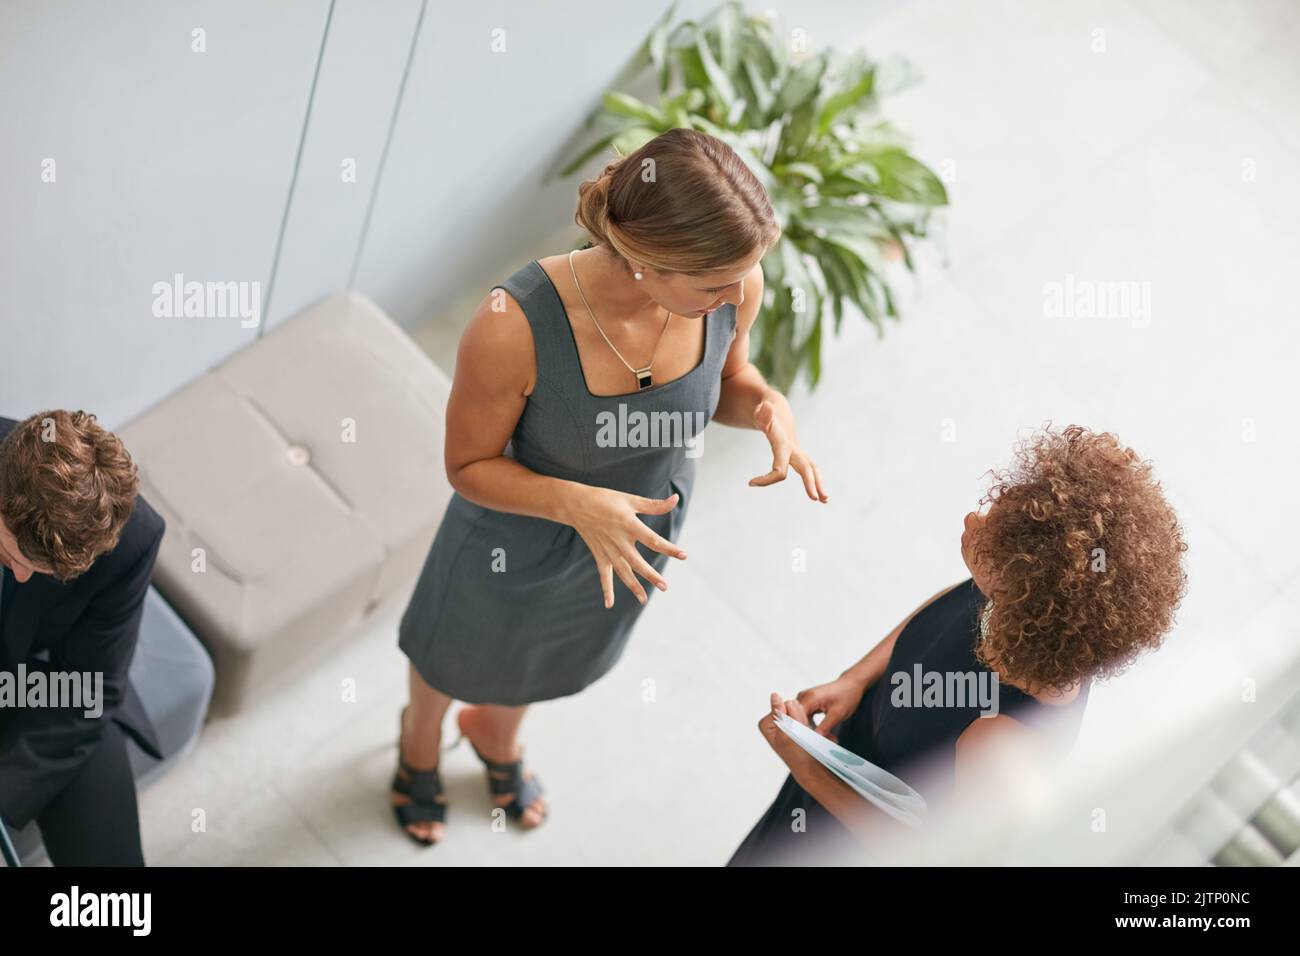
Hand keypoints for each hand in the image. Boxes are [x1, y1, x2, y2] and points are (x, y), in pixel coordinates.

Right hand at [565, 484, 687, 608]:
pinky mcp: (599, 555)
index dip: (669, 548)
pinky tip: (609, 604)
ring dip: (633, 586)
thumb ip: (654, 505)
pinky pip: (603, 575)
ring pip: (623, 572)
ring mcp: (608, 550)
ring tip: (644, 600)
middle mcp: (619, 541)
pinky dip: (606, 589)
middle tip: (665, 587)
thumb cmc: (605, 499)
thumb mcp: (630, 499)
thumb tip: (676, 499)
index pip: (653, 540)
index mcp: (629, 525)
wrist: (575, 504)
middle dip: (651, 575)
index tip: (684, 555)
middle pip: (637, 562)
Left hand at [748, 399, 827, 501]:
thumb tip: (765, 408)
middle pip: (805, 467)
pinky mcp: (797, 454)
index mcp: (784, 443)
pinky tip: (818, 493)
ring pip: (811, 468)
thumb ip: (761, 412)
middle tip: (814, 498)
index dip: (767, 479)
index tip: (751, 483)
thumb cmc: (765, 409)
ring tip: (825, 500)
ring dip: (818, 484)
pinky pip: (807, 469)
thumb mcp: (760, 410)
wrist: (777, 407)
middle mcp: (794, 448)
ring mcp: (798, 451)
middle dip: (810, 483)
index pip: (780, 468)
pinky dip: (813, 480)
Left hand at [758, 693, 816, 767]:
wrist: (811, 767)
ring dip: (804, 720)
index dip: (793, 718)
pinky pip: (804, 712)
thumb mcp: (787, 734)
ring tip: (803, 735)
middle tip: (800, 735)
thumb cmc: (798, 754)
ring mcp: (784, 720)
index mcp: (766, 723)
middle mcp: (773, 720)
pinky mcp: (794, 722)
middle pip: (790, 704)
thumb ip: (780, 713)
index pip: (783, 705)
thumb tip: (774, 694)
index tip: (794, 734)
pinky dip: (808, 720)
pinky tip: (807, 732)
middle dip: (798, 718)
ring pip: (798, 708)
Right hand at [795, 675, 867, 742]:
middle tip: (817, 742)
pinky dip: (811, 724)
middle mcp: (805, 696)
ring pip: (800, 717)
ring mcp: (806, 698)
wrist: (852, 685)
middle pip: (796, 718)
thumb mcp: (837, 714)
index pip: (796, 717)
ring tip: (823, 738)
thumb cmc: (847, 695)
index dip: (800, 731)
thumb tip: (815, 739)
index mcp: (810, 698)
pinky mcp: (809, 701)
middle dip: (805, 731)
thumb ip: (825, 727)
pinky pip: (805, 715)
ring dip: (809, 728)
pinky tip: (820, 731)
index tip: (808, 742)